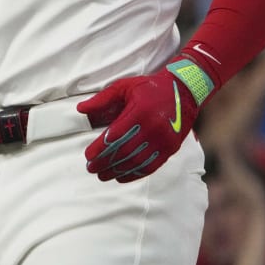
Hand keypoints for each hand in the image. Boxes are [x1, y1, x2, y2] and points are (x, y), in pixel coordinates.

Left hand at [77, 62, 205, 182]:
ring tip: (102, 175)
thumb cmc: (149, 88)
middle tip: (91, 168)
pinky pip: (151, 166)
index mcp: (140, 112)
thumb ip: (102, 99)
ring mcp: (164, 140)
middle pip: (125, 151)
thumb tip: (81, 109)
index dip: (100, 148)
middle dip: (105, 162)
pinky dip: (135, 174)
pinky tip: (121, 177)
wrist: (184, 91)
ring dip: (118, 171)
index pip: (116, 135)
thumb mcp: (124, 87)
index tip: (88, 155)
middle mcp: (154, 128)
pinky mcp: (170, 148)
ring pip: (137, 162)